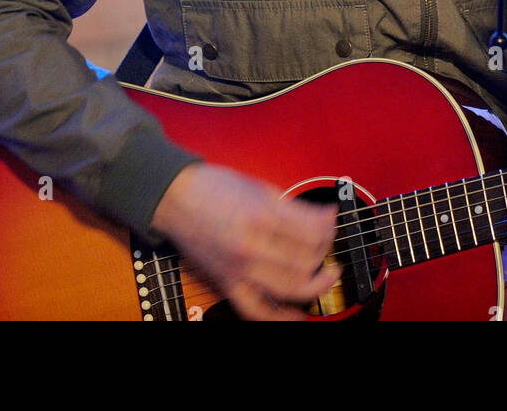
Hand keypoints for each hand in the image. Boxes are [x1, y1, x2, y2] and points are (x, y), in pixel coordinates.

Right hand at [150, 162, 340, 320]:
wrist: (175, 199)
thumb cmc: (215, 188)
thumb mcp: (261, 188)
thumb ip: (295, 208)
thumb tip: (326, 216)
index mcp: (262, 217)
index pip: (313, 233)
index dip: (330, 227)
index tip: (331, 220)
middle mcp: (251, 247)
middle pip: (307, 261)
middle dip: (325, 251)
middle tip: (326, 241)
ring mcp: (238, 270)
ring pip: (291, 287)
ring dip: (315, 281)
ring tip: (324, 272)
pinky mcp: (227, 284)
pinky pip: (256, 310)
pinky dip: (282, 318)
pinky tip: (300, 316)